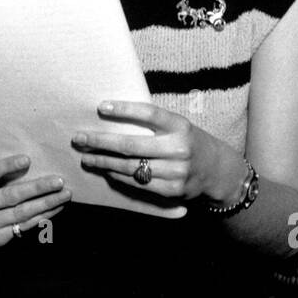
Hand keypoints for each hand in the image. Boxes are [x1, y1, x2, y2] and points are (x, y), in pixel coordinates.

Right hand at [0, 155, 70, 246]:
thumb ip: (3, 173)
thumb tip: (33, 161)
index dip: (7, 166)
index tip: (27, 159)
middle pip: (10, 196)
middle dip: (38, 188)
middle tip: (59, 181)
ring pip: (21, 213)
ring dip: (47, 203)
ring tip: (65, 194)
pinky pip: (26, 225)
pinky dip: (44, 215)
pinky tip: (57, 206)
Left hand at [71, 101, 242, 203]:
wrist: (218, 171)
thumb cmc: (189, 142)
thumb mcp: (178, 126)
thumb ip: (153, 123)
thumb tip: (113, 115)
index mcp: (180, 126)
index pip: (149, 113)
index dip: (124, 109)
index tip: (100, 107)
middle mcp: (179, 149)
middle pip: (131, 145)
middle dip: (100, 142)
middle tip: (79, 139)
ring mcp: (176, 172)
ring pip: (130, 167)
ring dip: (103, 162)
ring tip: (87, 157)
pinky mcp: (172, 190)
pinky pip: (137, 184)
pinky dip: (118, 176)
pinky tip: (106, 171)